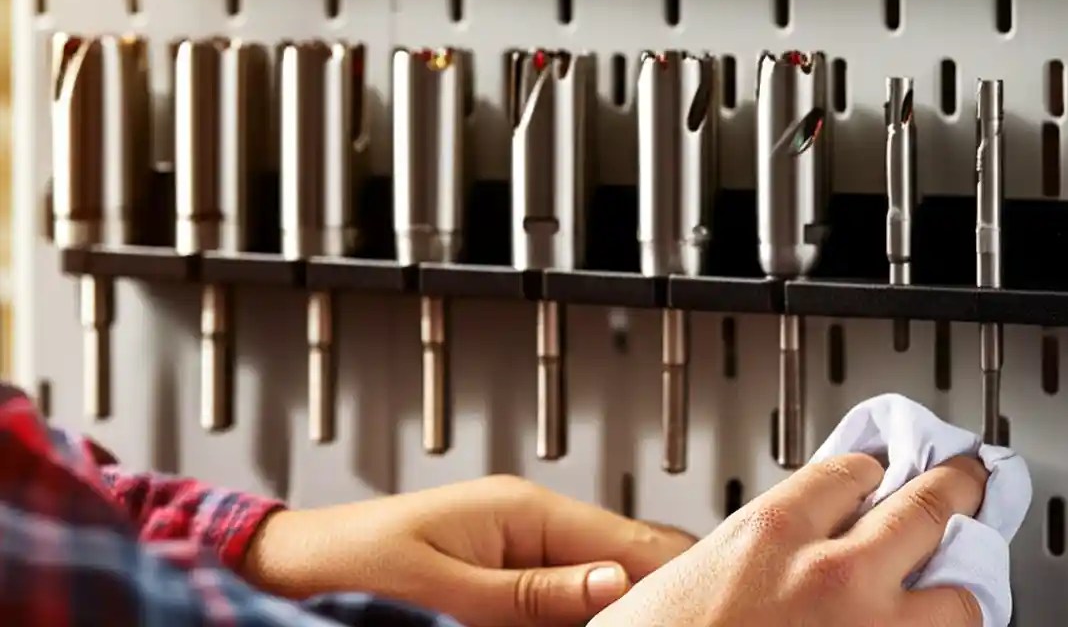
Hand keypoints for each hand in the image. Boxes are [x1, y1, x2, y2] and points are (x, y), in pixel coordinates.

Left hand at [241, 475, 696, 625]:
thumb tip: (613, 589)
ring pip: (603, 582)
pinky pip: (569, 599)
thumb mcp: (449, 587)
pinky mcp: (509, 580)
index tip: (710, 602)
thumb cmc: (355, 564)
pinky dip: (591, 619)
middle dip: (661, 591)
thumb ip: (535, 593)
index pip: (629, 541)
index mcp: (526, 511)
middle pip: (627, 558)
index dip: (676, 572)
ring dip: (628, 609)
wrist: (299, 569)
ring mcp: (524, 553)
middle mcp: (533, 526)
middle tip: (697, 621)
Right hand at [589, 454, 988, 626]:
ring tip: (962, 579)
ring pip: (960, 597)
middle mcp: (833, 577)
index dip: (872, 470)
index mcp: (773, 532)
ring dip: (961, 586)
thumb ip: (748, 552)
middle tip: (969, 480)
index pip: (852, 471)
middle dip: (956, 488)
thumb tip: (775, 550)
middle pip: (926, 510)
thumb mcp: (690, 574)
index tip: (882, 471)